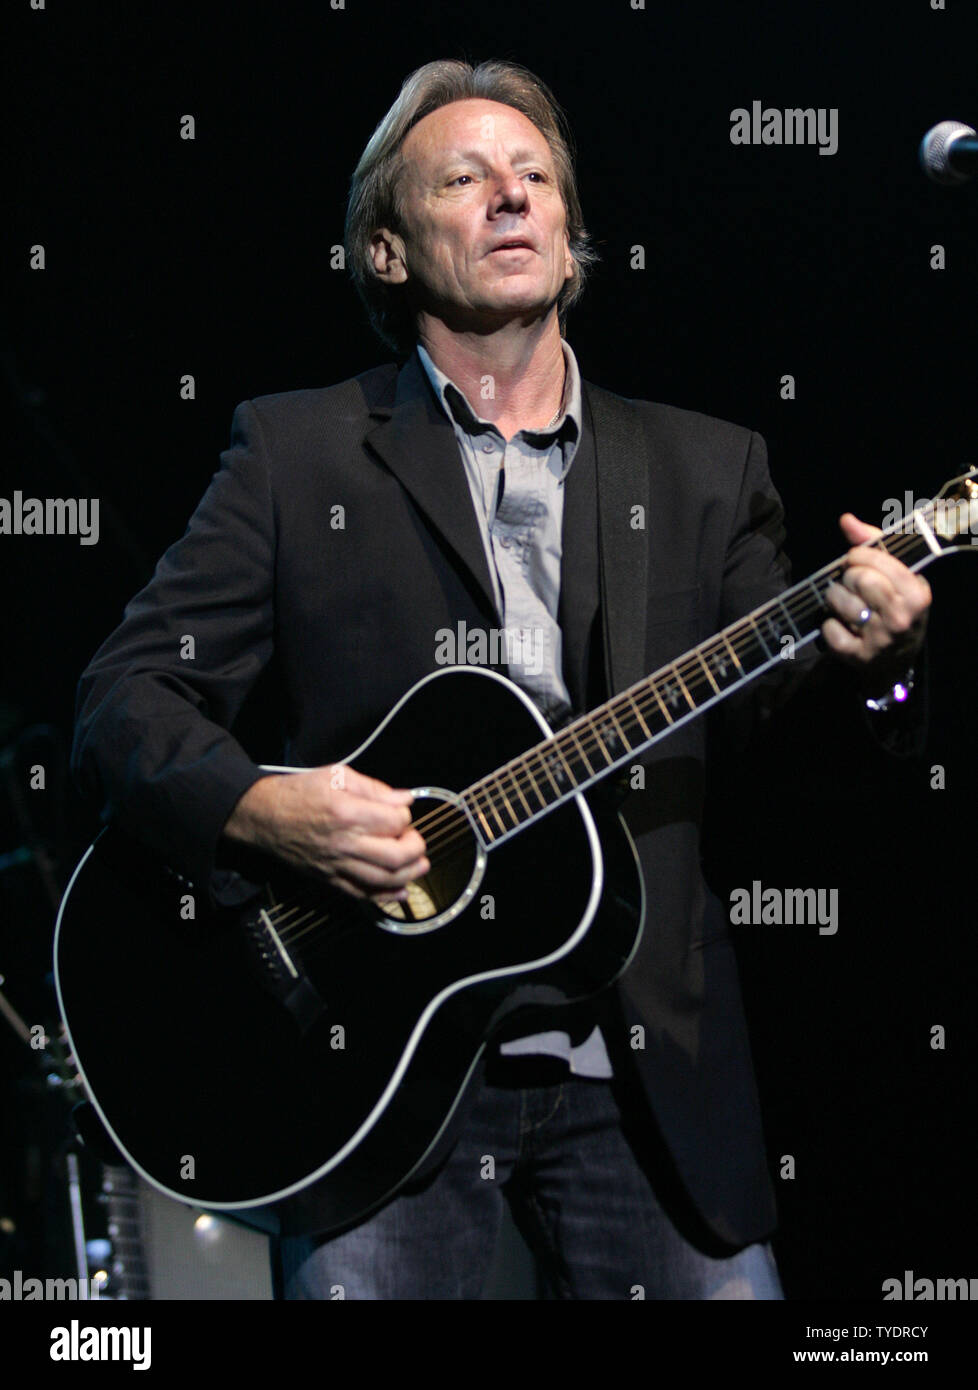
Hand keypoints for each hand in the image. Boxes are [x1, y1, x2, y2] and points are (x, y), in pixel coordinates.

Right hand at [223, 765, 428, 902]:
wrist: (264, 816)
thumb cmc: (297, 794)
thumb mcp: (336, 776)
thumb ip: (374, 788)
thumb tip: (404, 799)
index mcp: (347, 813)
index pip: (395, 821)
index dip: (405, 816)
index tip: (401, 812)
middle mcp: (344, 843)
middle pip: (396, 856)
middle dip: (415, 848)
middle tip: (414, 839)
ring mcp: (337, 865)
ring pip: (384, 880)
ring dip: (409, 874)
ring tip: (419, 864)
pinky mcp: (329, 879)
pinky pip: (362, 895)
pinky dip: (385, 896)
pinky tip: (400, 890)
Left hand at [821, 513, 931, 692]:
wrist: (894, 660)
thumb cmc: (893, 607)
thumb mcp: (896, 576)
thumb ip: (871, 544)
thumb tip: (846, 520)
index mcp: (917, 593)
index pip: (877, 561)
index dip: (858, 556)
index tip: (854, 559)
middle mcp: (902, 617)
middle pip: (858, 578)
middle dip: (848, 578)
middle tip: (851, 585)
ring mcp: (881, 639)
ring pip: (840, 601)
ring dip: (834, 600)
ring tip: (845, 605)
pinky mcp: (859, 656)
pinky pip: (830, 630)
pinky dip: (829, 626)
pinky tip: (841, 626)